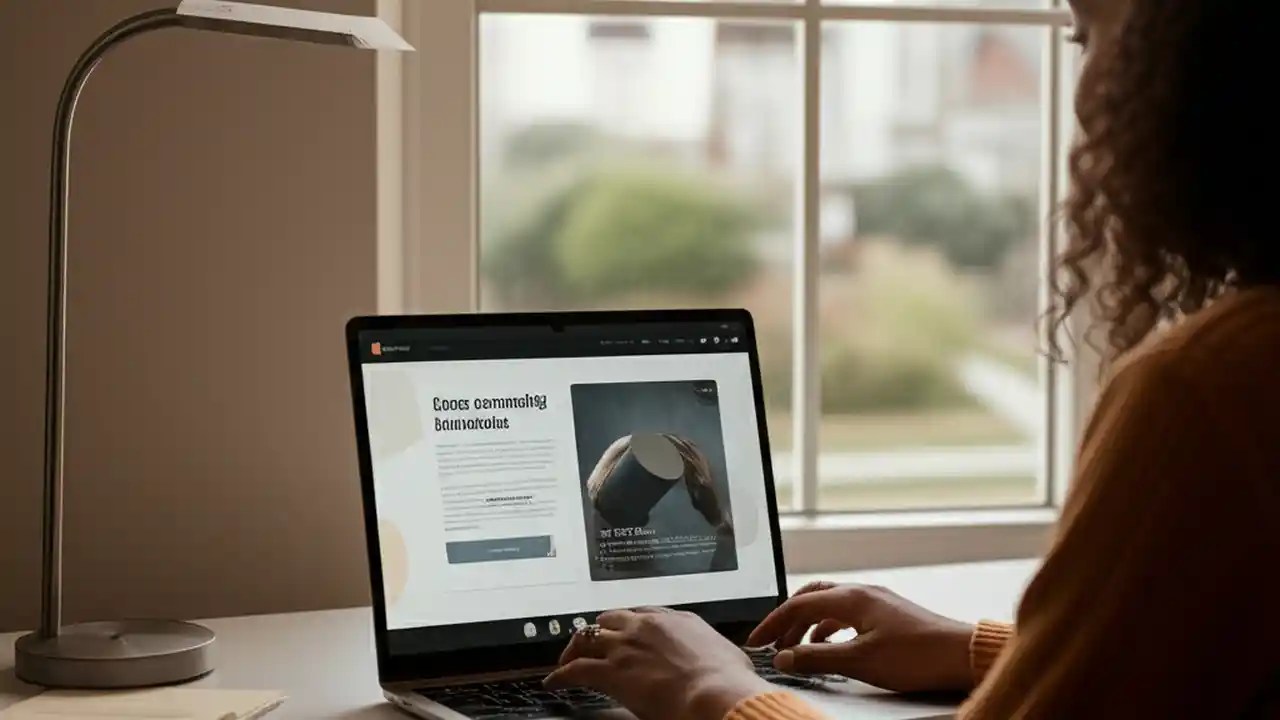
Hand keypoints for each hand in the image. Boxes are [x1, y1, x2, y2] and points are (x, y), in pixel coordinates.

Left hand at [546, 607, 771, 719]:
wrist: (715, 693)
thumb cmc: (727, 681)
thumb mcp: (726, 656)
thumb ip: (712, 653)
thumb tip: (721, 661)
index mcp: (677, 620)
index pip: (644, 614)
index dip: (630, 624)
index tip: (625, 633)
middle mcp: (647, 626)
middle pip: (611, 619)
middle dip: (600, 630)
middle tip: (593, 643)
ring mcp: (626, 646)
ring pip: (588, 637)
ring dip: (576, 648)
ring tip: (568, 659)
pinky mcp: (610, 671)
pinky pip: (576, 668)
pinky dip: (562, 675)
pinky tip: (555, 681)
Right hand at [747, 582, 974, 692]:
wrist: (961, 655)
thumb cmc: (916, 656)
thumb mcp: (859, 661)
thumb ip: (817, 658)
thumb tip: (784, 657)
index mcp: (851, 598)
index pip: (798, 605)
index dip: (773, 624)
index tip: (756, 642)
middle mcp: (861, 592)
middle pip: (811, 597)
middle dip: (787, 620)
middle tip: (772, 643)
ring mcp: (876, 600)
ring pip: (829, 605)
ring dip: (807, 625)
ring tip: (797, 650)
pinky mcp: (887, 613)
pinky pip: (846, 614)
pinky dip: (828, 628)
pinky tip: (829, 646)